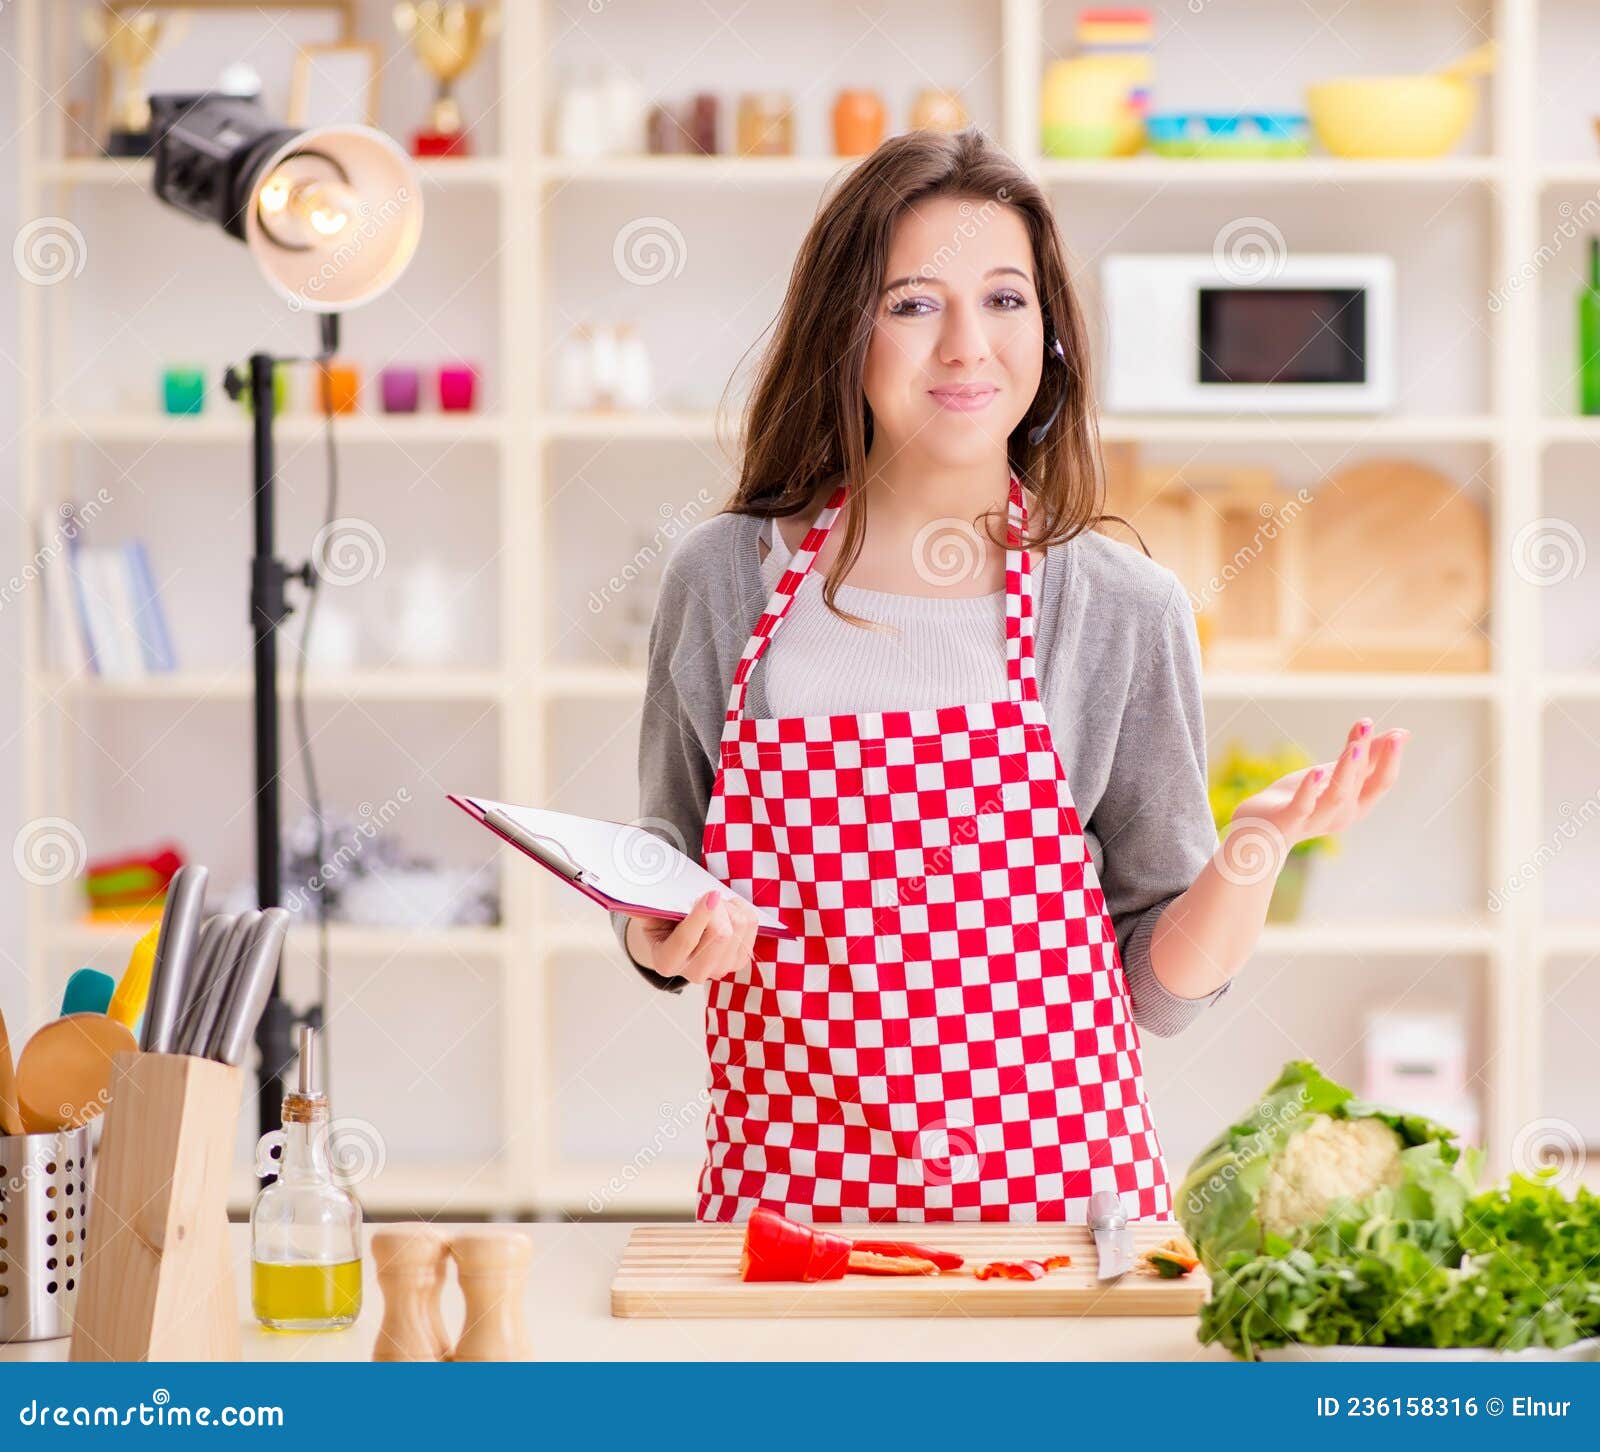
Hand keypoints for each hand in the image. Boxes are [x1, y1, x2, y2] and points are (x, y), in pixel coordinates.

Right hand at [628, 889, 760, 983]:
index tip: (710, 894)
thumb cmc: (662, 920)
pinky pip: (752, 926)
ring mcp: (719, 970)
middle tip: (709, 895)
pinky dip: (742, 910)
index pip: (686, 940)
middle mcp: (694, 973)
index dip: (701, 915)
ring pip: (739, 928)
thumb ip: (642, 906)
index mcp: (666, 961)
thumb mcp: (647, 913)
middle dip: (719, 907)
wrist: (677, 936)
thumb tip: (631, 901)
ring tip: (716, 904)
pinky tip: (728, 910)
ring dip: (730, 907)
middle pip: (721, 936)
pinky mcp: (739, 961)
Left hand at [1231, 717, 1409, 856]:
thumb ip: (1366, 757)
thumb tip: (1402, 732)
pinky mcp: (1289, 821)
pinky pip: (1302, 807)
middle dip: (1364, 754)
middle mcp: (1341, 816)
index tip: (1398, 733)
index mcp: (1356, 805)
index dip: (1391, 759)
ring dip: (1345, 771)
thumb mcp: (1336, 775)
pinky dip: (1309, 790)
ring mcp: (1315, 820)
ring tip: (1353, 748)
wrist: (1261, 830)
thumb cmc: (1304, 800)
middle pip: (1358, 784)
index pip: (1381, 783)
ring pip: (1336, 797)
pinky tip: (1315, 772)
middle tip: (1368, 725)